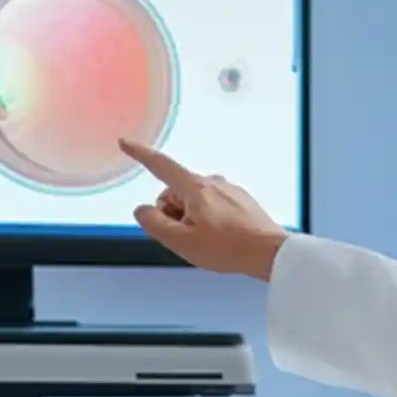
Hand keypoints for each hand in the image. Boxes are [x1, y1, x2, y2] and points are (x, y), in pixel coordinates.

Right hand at [119, 138, 288, 280]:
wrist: (270, 254)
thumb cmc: (228, 248)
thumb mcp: (181, 242)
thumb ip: (154, 224)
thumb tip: (142, 210)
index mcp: (196, 188)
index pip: (160, 165)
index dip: (140, 154)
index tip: (126, 142)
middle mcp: (213, 182)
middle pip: (175, 192)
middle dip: (172, 213)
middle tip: (185, 238)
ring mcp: (228, 190)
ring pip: (193, 201)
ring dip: (190, 219)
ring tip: (206, 242)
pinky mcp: (240, 200)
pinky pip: (211, 206)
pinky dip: (207, 221)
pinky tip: (220, 239)